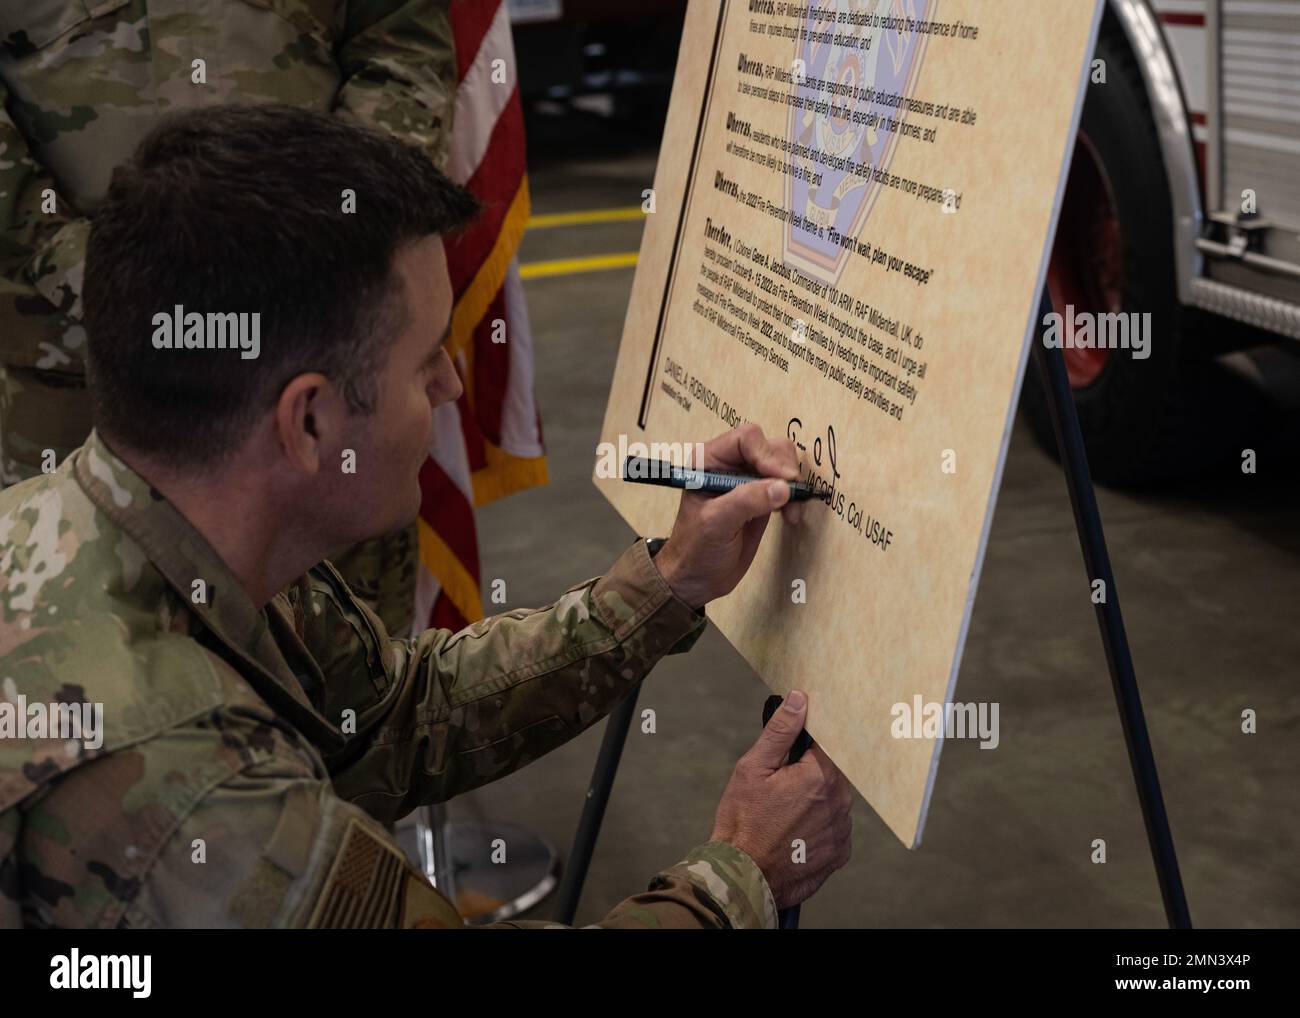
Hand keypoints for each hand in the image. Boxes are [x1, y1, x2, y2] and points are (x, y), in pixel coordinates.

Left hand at [653, 423, 804, 608]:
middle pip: (770, 446)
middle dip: (784, 469)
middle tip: (789, 496)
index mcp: (709, 461)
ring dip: (793, 484)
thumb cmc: (695, 549)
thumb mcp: (716, 523)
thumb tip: (783, 488)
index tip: (782, 481)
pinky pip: (786, 486)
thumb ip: (746, 501)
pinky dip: (795, 497)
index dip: (767, 455)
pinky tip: (790, 516)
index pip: (746, 438)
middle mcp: (729, 464)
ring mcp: (747, 480)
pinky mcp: (762, 497)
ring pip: (782, 464)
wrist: (697, 578)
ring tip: (789, 511)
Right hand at [709, 691, 852, 910]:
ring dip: (816, 799)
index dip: (811, 741)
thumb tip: (799, 700)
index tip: (796, 747)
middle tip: (781, 783)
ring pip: (834, 800)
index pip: (829, 742)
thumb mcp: (753, 769)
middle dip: (810, 771)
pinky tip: (794, 832)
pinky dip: (818, 825)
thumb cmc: (742, 822)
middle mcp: (841, 803)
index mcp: (822, 776)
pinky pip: (834, 828)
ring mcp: (842, 831)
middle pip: (832, 771)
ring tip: (784, 812)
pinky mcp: (839, 854)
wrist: (743, 878)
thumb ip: (781, 732)